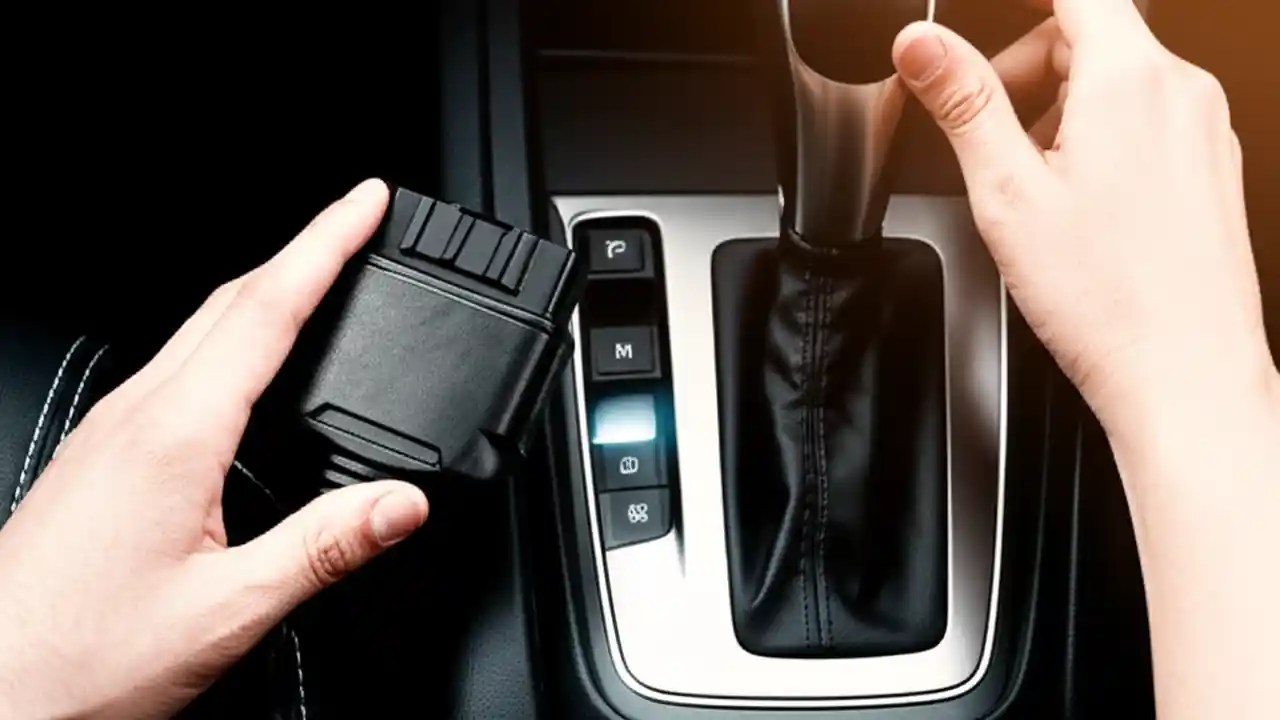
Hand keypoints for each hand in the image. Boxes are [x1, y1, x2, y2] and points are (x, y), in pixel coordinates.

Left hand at [0, 179, 429, 718]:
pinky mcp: (101, 454)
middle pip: (230, 300)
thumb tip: (405, 501)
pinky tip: (248, 362)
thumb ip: (325, 547)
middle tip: (357, 220)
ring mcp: (111, 431)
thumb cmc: (80, 657)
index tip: (367, 201)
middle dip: (302, 246)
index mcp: (175, 435)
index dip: (324, 243)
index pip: (266, 309)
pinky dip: (231, 335)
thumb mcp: (226, 611)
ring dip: (265, 287)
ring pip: (199, 327)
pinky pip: (178, 365)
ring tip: (318, 274)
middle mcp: (137, 416)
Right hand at [892, 4, 1279, 717]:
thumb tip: (920, 43)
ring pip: (1115, 82)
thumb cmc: (1108, 300)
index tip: (974, 32)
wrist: (1184, 377)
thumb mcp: (1006, 193)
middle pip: (1088, 35)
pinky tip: (1072, 208)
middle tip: (985, 133)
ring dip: (1057, 109)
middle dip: (1024, 70)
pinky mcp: (1209, 169)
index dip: (1010, 10)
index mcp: (1130, 81)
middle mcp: (1181, 93)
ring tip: (1028, 185)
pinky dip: (1097, 141)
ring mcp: (1204, 131)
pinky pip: (1144, 122)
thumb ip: (962, 103)